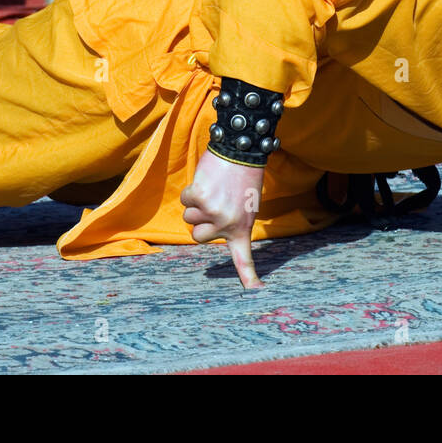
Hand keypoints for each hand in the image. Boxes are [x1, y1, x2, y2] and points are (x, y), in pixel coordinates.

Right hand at [180, 148, 265, 288]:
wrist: (240, 150)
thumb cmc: (243, 178)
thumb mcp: (246, 206)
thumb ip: (230, 222)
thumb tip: (209, 229)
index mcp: (242, 228)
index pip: (244, 258)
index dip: (247, 277)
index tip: (255, 291)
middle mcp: (226, 224)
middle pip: (198, 235)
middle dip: (200, 221)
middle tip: (215, 202)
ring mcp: (212, 211)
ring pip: (189, 216)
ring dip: (196, 203)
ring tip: (214, 188)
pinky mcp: (199, 196)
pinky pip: (186, 199)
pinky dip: (192, 189)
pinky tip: (207, 180)